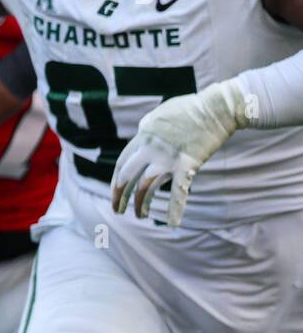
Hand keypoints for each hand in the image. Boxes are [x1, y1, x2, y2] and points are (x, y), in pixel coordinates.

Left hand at [110, 80, 246, 225]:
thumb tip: (140, 134)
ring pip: (146, 187)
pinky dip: (176, 210)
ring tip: (139, 216)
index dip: (116, 182)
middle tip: (117, 210)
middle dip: (120, 196)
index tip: (115, 193)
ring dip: (141, 205)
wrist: (217, 108)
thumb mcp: (159, 114)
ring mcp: (167, 158)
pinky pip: (179, 192)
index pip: (121, 164)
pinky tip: (173, 224)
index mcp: (142, 136)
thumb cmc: (190, 108)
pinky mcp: (187, 165)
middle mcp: (149, 148)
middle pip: (127, 177)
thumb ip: (146, 128)